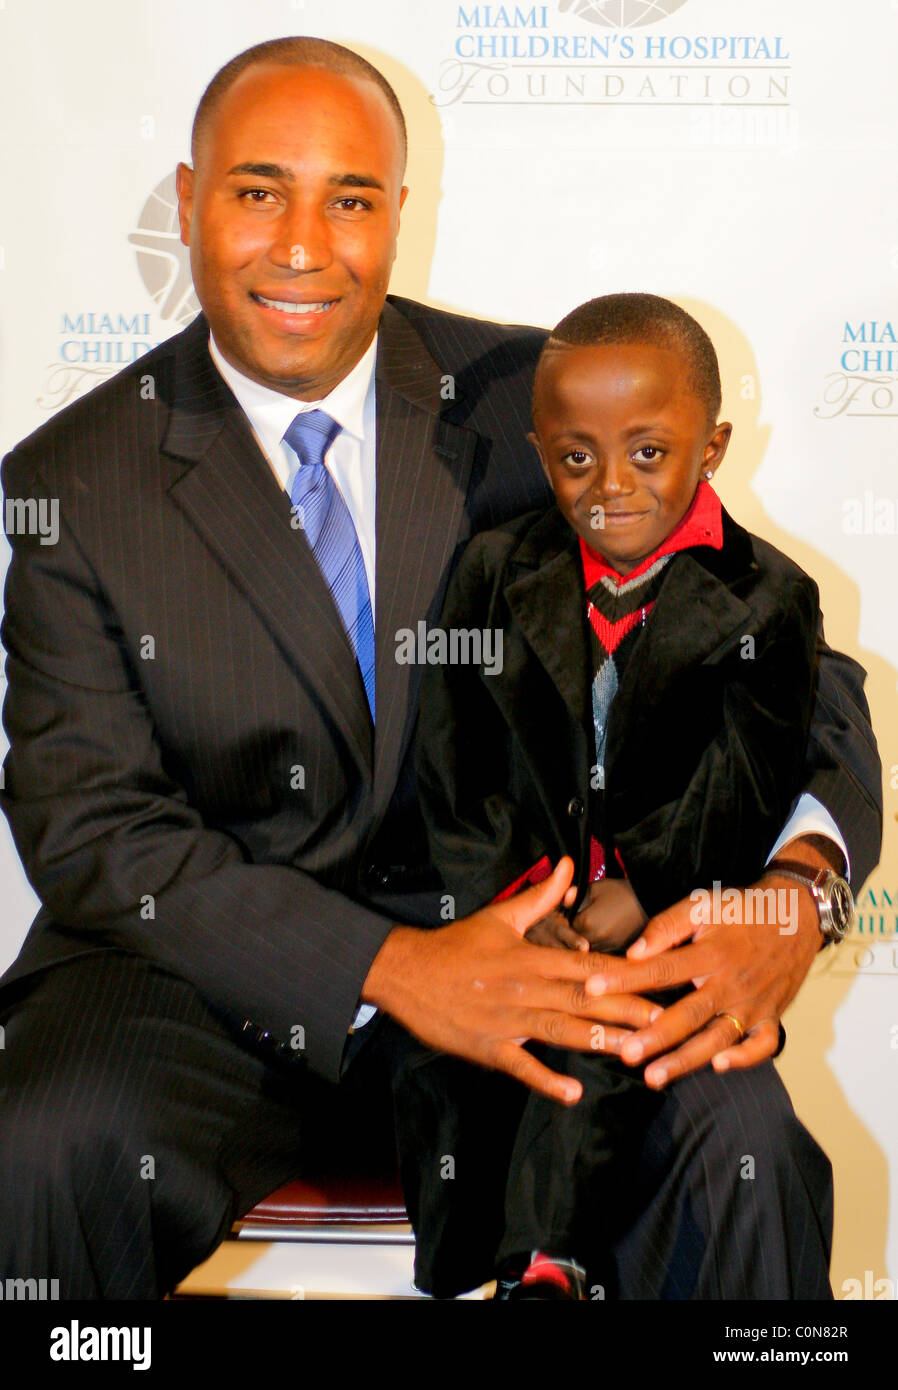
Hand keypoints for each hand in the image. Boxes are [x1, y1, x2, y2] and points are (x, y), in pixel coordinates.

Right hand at [362, 858, 659, 1104]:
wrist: (406, 971)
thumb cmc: (456, 945)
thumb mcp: (500, 916)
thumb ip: (540, 896)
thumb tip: (567, 866)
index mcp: (532, 957)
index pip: (589, 965)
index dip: (627, 974)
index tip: (660, 979)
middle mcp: (526, 988)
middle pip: (584, 1000)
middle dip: (628, 1011)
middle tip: (667, 1022)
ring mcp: (507, 1019)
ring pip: (561, 1031)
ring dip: (598, 1042)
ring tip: (634, 1053)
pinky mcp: (488, 1046)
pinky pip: (521, 1065)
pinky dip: (546, 1080)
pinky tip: (573, 1093)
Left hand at [583, 838, 833, 1087]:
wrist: (797, 914)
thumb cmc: (743, 909)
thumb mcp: (704, 904)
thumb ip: (668, 926)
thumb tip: (635, 952)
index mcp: (711, 953)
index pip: (662, 968)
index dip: (626, 978)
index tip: (592, 988)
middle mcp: (731, 983)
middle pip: (689, 1015)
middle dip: (656, 1037)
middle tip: (627, 1054)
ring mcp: (753, 1004)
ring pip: (718, 1038)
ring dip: (687, 1059)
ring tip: (654, 1076)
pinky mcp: (772, 1016)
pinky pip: (763, 1045)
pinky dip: (745, 1058)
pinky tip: (719, 1067)